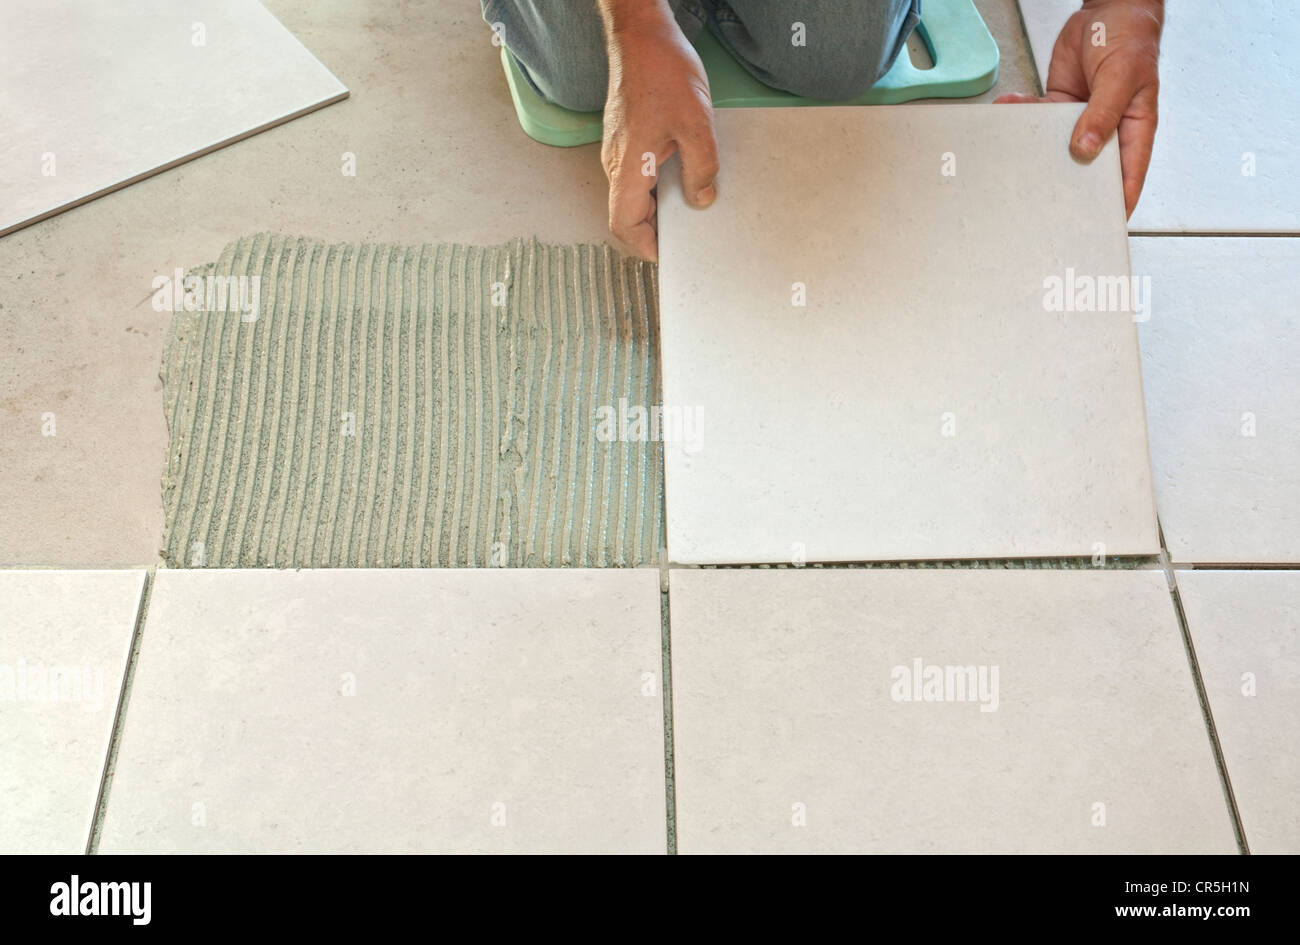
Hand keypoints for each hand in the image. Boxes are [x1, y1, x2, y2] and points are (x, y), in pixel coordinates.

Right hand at [600, 3, 719, 260]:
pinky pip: (638, 174)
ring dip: (659, 206)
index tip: (668, 255)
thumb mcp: (696, 123)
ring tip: (689, 203)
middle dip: (656, 230)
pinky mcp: (626, 137)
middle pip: (628, 213)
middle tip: (687, 233)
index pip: (624, 224)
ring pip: (633, 194)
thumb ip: (701, 168)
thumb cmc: (661, 70)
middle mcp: (616, 162)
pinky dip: (658, 184)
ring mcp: (618, 149)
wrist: (641, 34)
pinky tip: (682, 173)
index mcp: (628, 166)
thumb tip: (702, 198)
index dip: (644, 247)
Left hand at [997, 0, 1161, 215]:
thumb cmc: (1130, 39)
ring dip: (1033, 154)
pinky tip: (1006, 108)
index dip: (1115, 205)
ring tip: (1010, 165)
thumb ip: (1103, 113)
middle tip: (1041, 210)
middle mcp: (1107, 129)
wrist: (1109, 9)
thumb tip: (1085, 148)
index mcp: (1134, 129)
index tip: (1099, 228)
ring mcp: (1081, 120)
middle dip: (1066, 189)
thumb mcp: (1121, 77)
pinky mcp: (1060, 106)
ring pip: (1055, 149)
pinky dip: (1021, 115)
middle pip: (1087, 170)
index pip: (1127, 177)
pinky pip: (1037, 119)